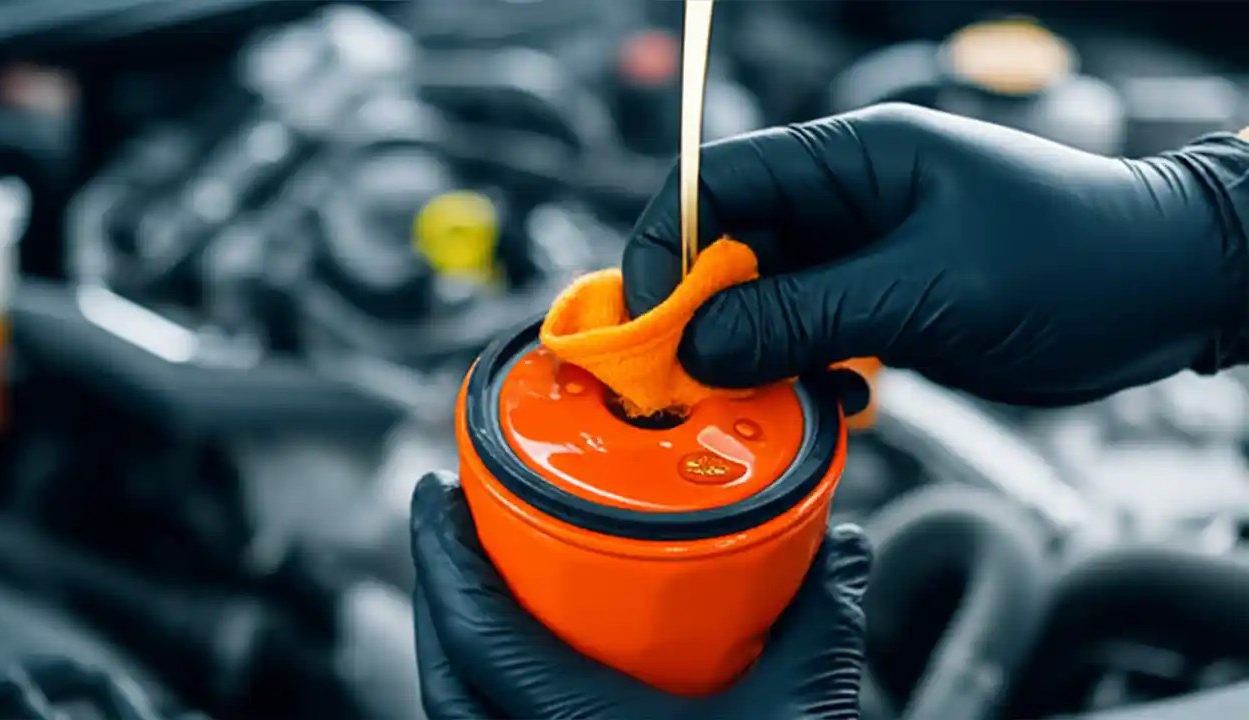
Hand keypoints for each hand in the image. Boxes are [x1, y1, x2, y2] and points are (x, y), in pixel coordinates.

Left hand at [411, 472, 870, 719]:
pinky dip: (473, 688)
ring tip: (472, 578)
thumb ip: (824, 618)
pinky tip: (508, 659)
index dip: (441, 556)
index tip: (434, 490)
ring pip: (449, 711)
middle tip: (449, 519)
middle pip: (441, 672)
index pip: (478, 637)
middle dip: (434, 587)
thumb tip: (848, 542)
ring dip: (448, 638)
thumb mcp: (805, 712)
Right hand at [624, 103, 1248, 405]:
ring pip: (761, 306)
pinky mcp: (880, 309)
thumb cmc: (1071, 260)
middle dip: (700, 317)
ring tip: (780, 399)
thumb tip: (697, 346)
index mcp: (849, 158)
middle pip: (725, 251)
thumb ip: (807, 313)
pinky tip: (845, 400)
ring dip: (754, 359)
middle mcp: (842, 203)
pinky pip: (806, 342)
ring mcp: (859, 258)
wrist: (1166, 296)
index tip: (643, 322)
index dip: (661, 246)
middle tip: (690, 385)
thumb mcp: (930, 287)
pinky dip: (803, 378)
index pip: (714, 182)